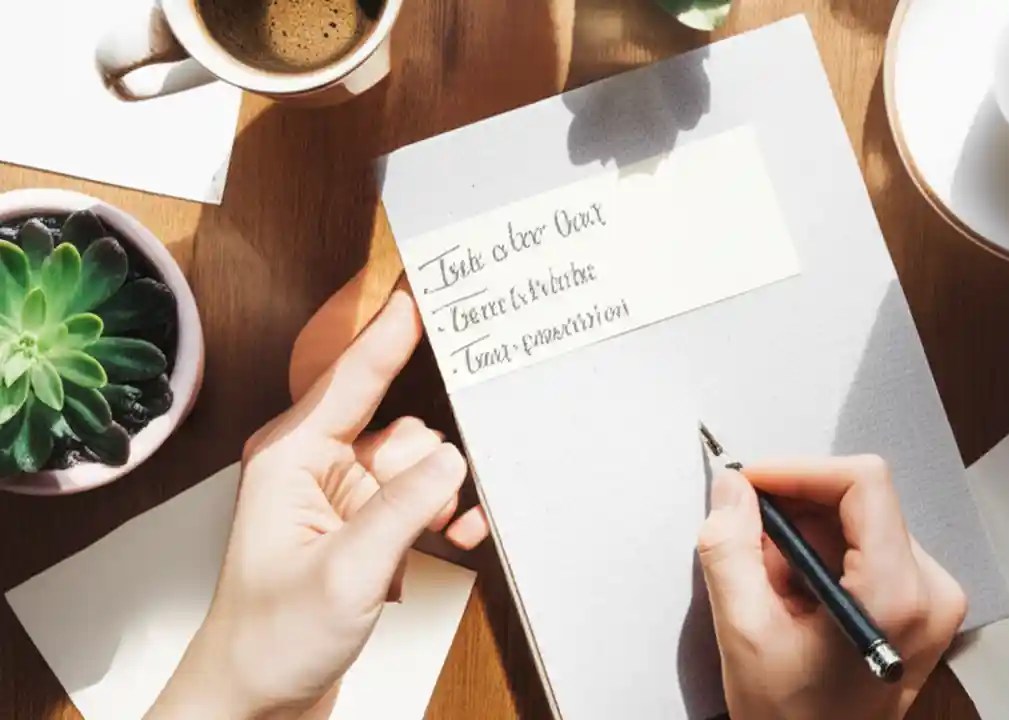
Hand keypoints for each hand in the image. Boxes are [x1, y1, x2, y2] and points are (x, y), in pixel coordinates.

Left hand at [148, 288, 488, 719]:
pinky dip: (440, 516)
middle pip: (401, 428)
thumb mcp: (344, 571)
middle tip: (432, 508)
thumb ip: (402, 508)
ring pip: (419, 465)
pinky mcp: (362, 526)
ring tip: (437, 536)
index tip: (419, 293)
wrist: (256, 698)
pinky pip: (420, 498)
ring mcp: (341, 497)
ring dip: (439, 498)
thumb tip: (450, 456)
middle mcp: (316, 467)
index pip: (352, 378)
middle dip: (429, 468)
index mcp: (291, 457)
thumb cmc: (270, 638)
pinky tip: (450, 540)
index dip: (391, 334)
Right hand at [697, 457, 966, 719]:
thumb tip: (732, 489)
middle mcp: (930, 590)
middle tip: (747, 540)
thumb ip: (731, 550)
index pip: (863, 483)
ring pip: (858, 522)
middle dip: (794, 511)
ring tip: (769, 584)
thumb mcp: (745, 634)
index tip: (752, 484)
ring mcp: (931, 598)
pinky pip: (866, 547)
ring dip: (803, 536)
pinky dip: (820, 556)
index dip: (800, 471)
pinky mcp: (920, 604)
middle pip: (859, 501)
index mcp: (898, 595)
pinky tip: (792, 595)